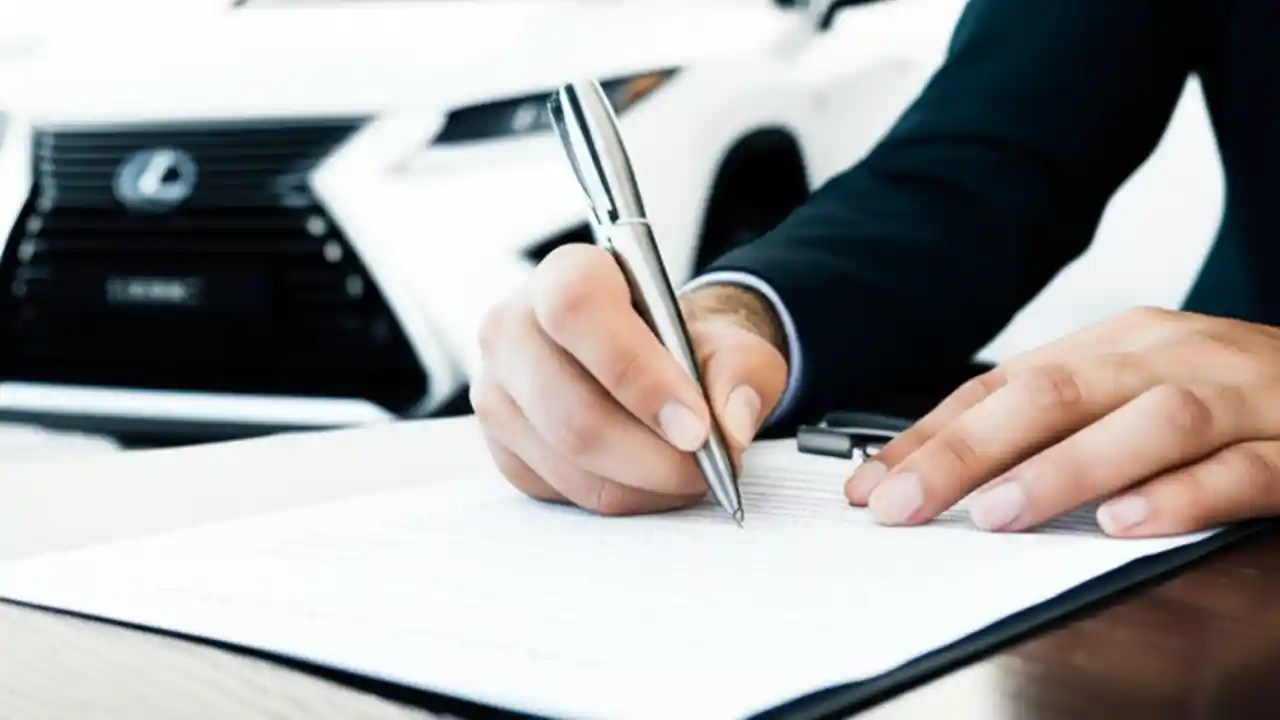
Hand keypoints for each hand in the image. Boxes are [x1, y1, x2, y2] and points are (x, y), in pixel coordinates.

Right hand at [472, 244, 788, 515]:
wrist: (648, 361)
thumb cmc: (681, 343)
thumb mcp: (730, 341)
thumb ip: (741, 372)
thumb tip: (731, 425)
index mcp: (566, 273)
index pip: (578, 311)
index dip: (638, 375)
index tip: (695, 427)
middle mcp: (514, 327)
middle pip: (572, 410)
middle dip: (652, 456)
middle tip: (705, 468)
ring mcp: (497, 390)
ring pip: (568, 460)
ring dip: (642, 484)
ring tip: (688, 475)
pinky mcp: (501, 445)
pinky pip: (561, 490)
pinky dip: (620, 496)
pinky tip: (650, 478)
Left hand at [846, 307, 1279, 536]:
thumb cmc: (1231, 394)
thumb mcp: (1133, 388)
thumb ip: (1056, 422)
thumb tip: (947, 472)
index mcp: (1118, 343)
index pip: (1003, 385)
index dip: (932, 436)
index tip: (871, 485)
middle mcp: (1170, 357)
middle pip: (1056, 393)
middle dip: (966, 451)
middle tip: (902, 503)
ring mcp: (1240, 397)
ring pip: (1149, 423)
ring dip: (1066, 469)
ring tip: (997, 512)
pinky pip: (1240, 470)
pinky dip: (1181, 495)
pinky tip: (1127, 522)